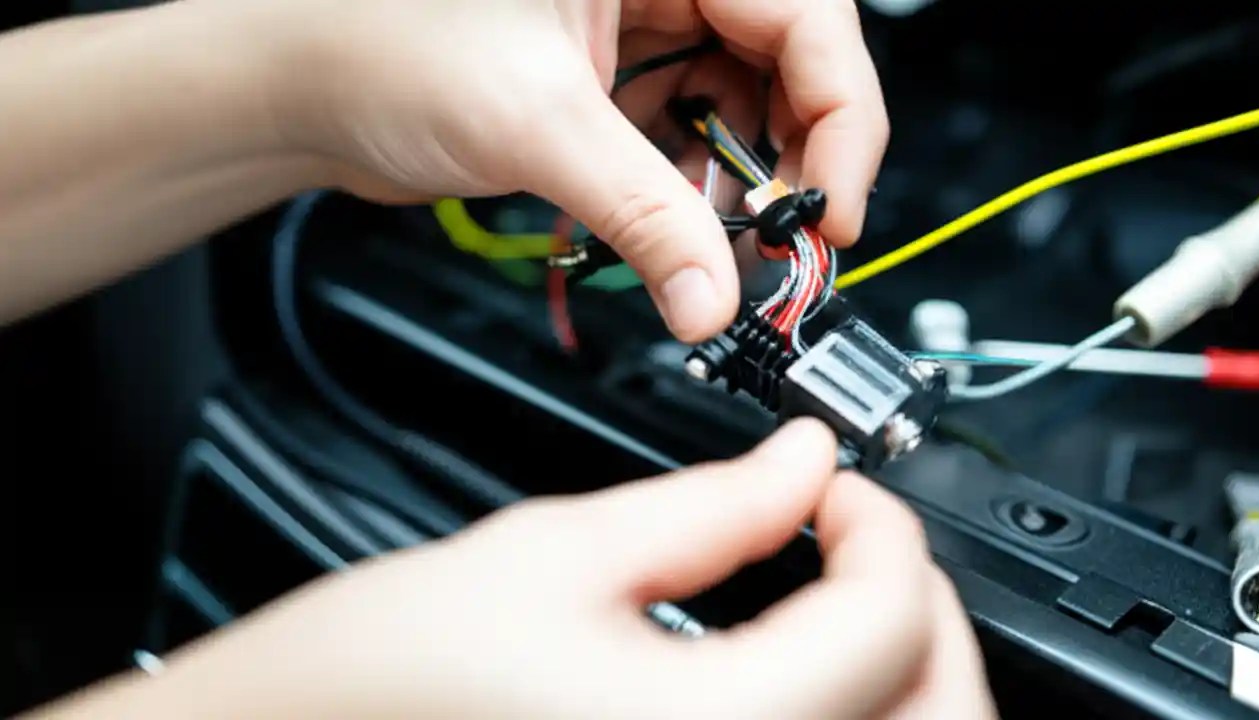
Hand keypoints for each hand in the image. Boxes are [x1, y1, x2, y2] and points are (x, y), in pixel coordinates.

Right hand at [143, 420, 993, 718]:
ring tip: (842, 598)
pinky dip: (851, 716)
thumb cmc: (372, 680)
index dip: (881, 522)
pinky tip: (802, 668)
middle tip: (858, 539)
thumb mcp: (554, 554)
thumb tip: (799, 462)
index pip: (888, 622)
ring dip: (903, 672)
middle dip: (921, 611)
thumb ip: (709, 507)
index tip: (833, 483)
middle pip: (939, 715)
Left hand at [264, 0, 887, 341]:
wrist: (301, 89)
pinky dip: (696, 190)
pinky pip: (691, 135)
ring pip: (745, 106)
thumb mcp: (539, 125)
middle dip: (795, 159)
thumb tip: (716, 297)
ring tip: (722, 244)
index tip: (832, 211)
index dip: (843, 118)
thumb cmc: (378, 44)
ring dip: (744, 185)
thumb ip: (644, 216)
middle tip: (789, 241)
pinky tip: (681, 227)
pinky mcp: (614, 83)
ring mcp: (640, 30)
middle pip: (790, 64)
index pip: (809, 17)